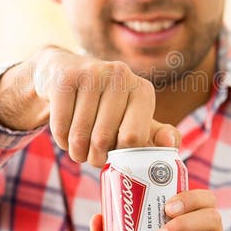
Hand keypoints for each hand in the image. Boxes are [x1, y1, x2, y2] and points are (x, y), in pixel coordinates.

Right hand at [0, 46, 179, 165]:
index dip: (121, 156)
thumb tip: (170, 143)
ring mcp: (92, 73)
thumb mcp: (133, 117)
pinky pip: (60, 126)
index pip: (134, 138)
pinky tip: (65, 135)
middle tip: (92, 158)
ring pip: (79, 135)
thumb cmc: (105, 105)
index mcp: (143, 90)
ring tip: (78, 149)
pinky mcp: (66, 78)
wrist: (66, 72)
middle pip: (103, 139)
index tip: (115, 156)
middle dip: (94, 157)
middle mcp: (121, 76)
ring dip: (76, 151)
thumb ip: (154, 135)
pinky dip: (61, 140)